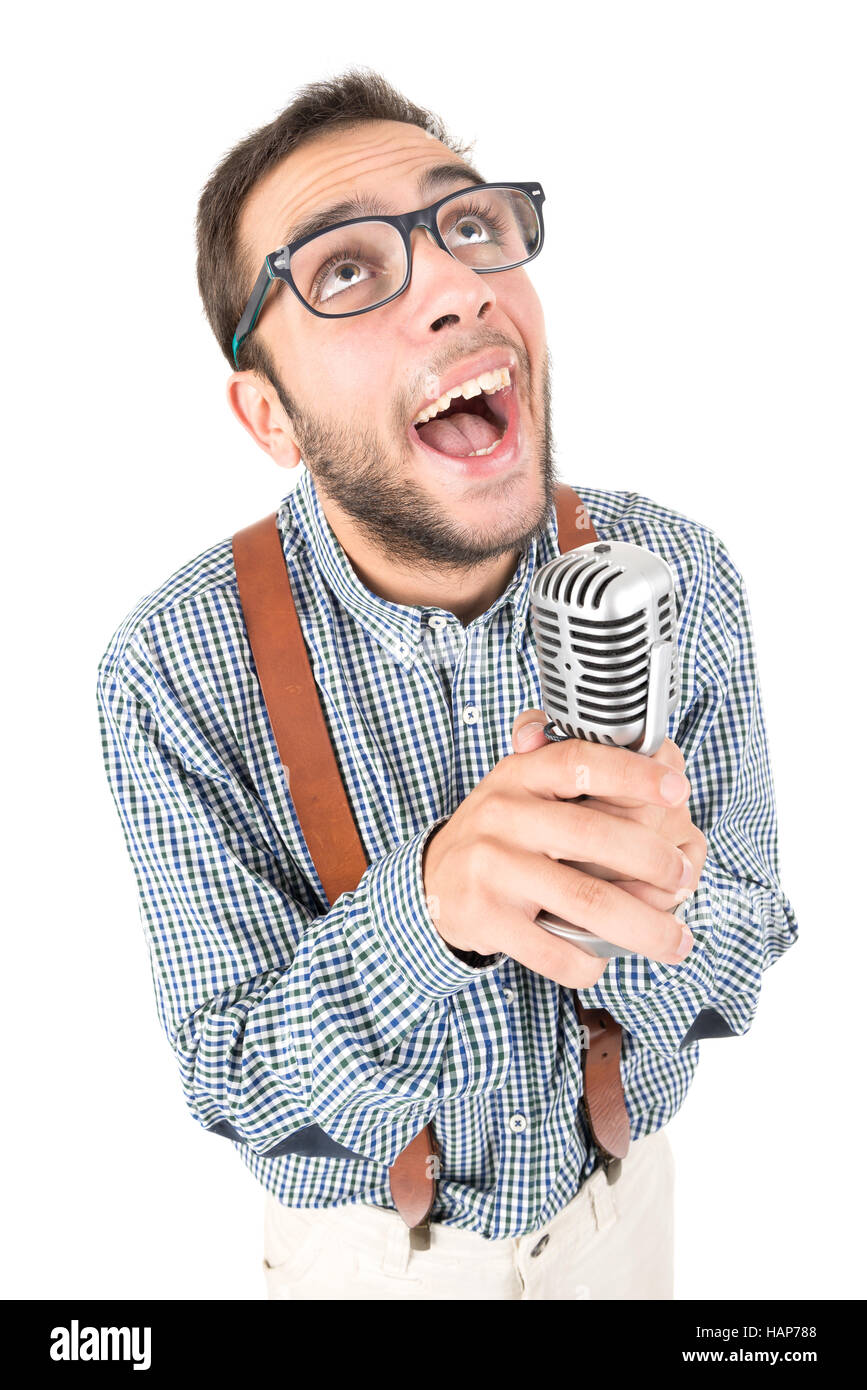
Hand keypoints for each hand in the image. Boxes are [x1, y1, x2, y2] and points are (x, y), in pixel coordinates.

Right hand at [422, 713, 697, 989]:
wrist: (431, 883)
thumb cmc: (499, 833)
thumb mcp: (519, 784)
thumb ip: (566, 759)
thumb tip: (645, 747)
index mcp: (520, 775)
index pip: (579, 762)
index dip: (632, 774)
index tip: (677, 788)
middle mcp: (504, 816)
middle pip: (594, 837)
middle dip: (654, 862)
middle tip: (683, 879)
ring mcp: (493, 868)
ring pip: (586, 900)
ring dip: (644, 926)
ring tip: (676, 940)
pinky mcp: (487, 917)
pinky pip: (553, 948)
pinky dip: (589, 960)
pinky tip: (604, 959)